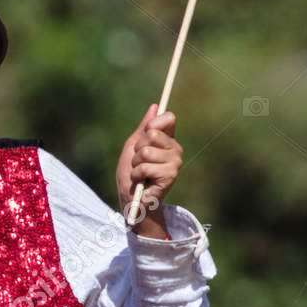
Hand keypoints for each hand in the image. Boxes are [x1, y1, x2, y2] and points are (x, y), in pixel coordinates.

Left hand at [116, 104, 181, 235]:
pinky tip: (142, 182)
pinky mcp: (171, 175)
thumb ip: (143, 128)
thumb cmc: (131, 175)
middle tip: (138, 162)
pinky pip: (146, 166)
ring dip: (135, 164)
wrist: (132, 200)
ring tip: (139, 173)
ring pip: (146, 151)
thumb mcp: (132, 147)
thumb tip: (155, 106)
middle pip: (152, 133)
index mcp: (168, 140)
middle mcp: (175, 149)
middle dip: (137, 148)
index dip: (152, 124)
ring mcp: (175, 162)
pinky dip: (137, 174)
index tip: (144, 137)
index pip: (168, 118)